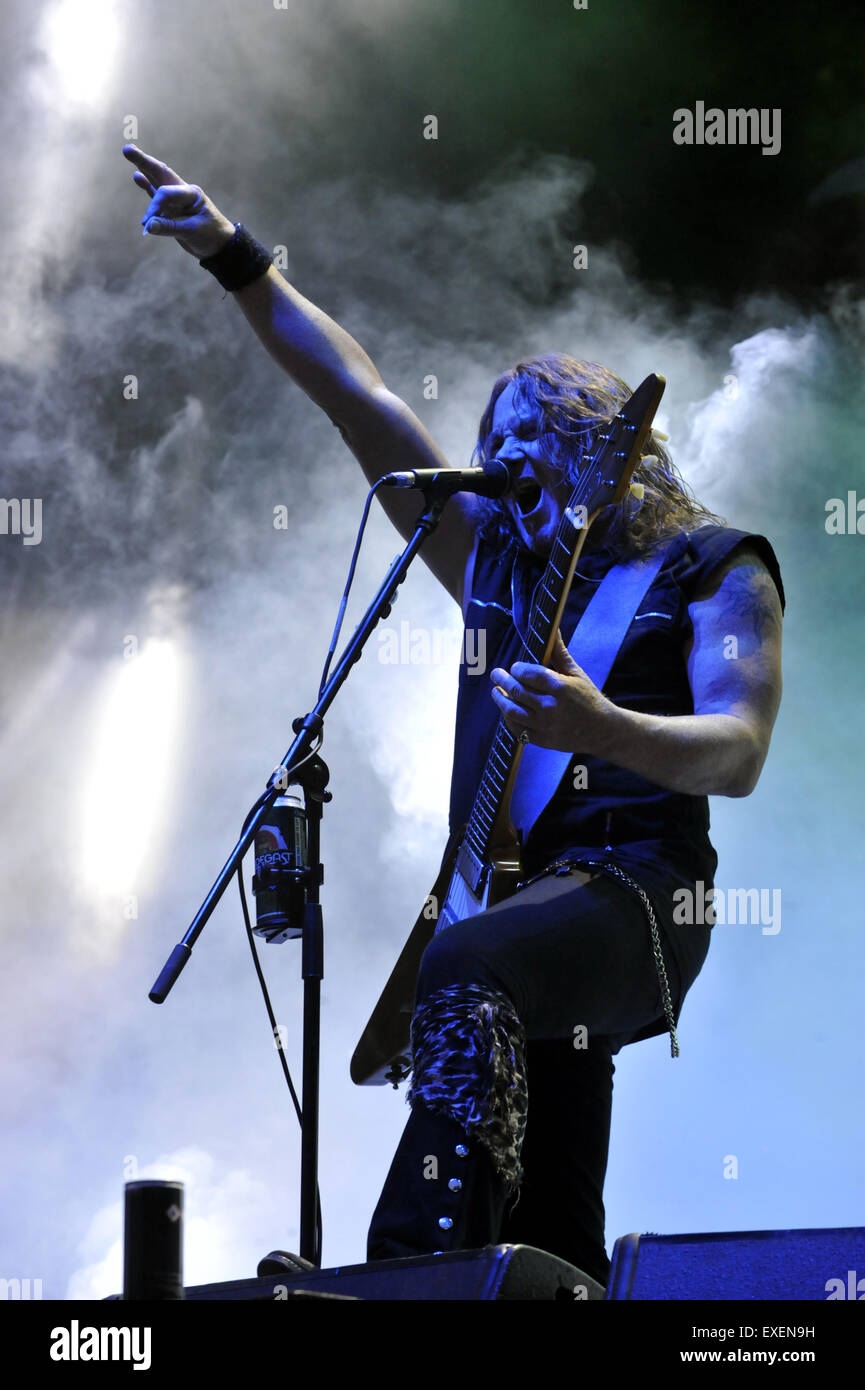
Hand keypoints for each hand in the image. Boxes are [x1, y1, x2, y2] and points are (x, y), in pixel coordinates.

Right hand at [122, 144, 235, 258]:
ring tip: (129, 152)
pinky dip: (147, 187)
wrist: (220, 247)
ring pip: (157, 181)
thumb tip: (148, 225)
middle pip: (161, 173)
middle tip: (127, 149)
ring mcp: (177, 200)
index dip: (154, 207)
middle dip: (144, 162)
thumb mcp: (192, 232)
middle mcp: (183, 192)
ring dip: (143, 168)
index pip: (166, 193)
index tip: (147, 223)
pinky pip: (157, 195)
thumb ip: (169, 228)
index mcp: (192, 193)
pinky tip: (137, 176)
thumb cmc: (211, 236)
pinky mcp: (172, 209)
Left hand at [490, 630, 616, 752]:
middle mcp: (550, 707)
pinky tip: (506, 710)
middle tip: (496, 674)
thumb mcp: (576, 674)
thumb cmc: (589, 698)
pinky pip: (517, 729)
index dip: (517, 669)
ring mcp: (545, 726)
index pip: (528, 674)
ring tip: (496, 691)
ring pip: (512, 711)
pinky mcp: (543, 740)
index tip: (514, 667)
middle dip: (502, 680)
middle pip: (516, 691)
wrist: (602, 731)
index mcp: (560, 687)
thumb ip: (559, 653)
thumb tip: (552, 629)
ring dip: (500, 699)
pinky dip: (508, 719)